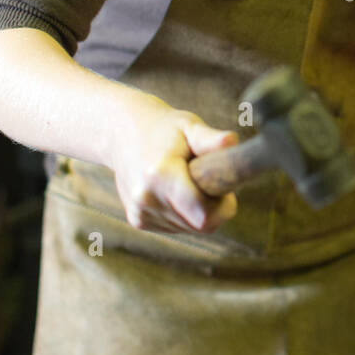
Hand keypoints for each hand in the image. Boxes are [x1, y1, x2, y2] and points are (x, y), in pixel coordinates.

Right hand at [110, 100, 239, 232]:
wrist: (123, 133)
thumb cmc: (165, 128)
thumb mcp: (189, 126)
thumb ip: (210, 139)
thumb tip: (232, 142)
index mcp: (161, 175)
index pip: (205, 214)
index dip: (223, 204)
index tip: (224, 185)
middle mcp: (147, 199)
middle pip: (201, 225)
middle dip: (213, 207)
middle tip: (207, 179)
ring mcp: (140, 212)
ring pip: (190, 228)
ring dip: (198, 211)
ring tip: (188, 181)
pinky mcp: (138, 220)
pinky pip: (176, 227)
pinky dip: (184, 214)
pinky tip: (175, 191)